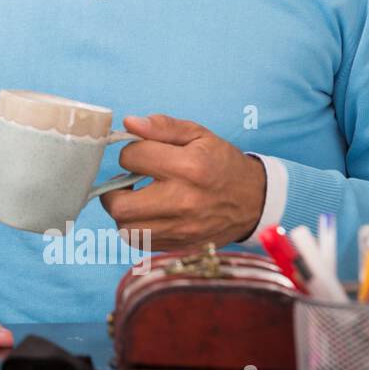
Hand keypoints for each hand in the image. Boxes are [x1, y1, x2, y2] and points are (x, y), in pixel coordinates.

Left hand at [103, 113, 266, 250]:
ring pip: (126, 228)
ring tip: (138, 199)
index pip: (131, 158)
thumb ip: (162, 126)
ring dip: (124, 211)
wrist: (254, 201)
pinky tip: (148, 215)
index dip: (131, 152)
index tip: (142, 154)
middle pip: (119, 204)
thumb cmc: (221, 163)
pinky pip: (139, 242)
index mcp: (188, 167)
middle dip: (115, 189)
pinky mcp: (180, 246)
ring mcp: (181, 229)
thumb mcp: (198, 135)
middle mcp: (182, 201)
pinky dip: (136, 228)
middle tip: (128, 182)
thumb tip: (128, 123)